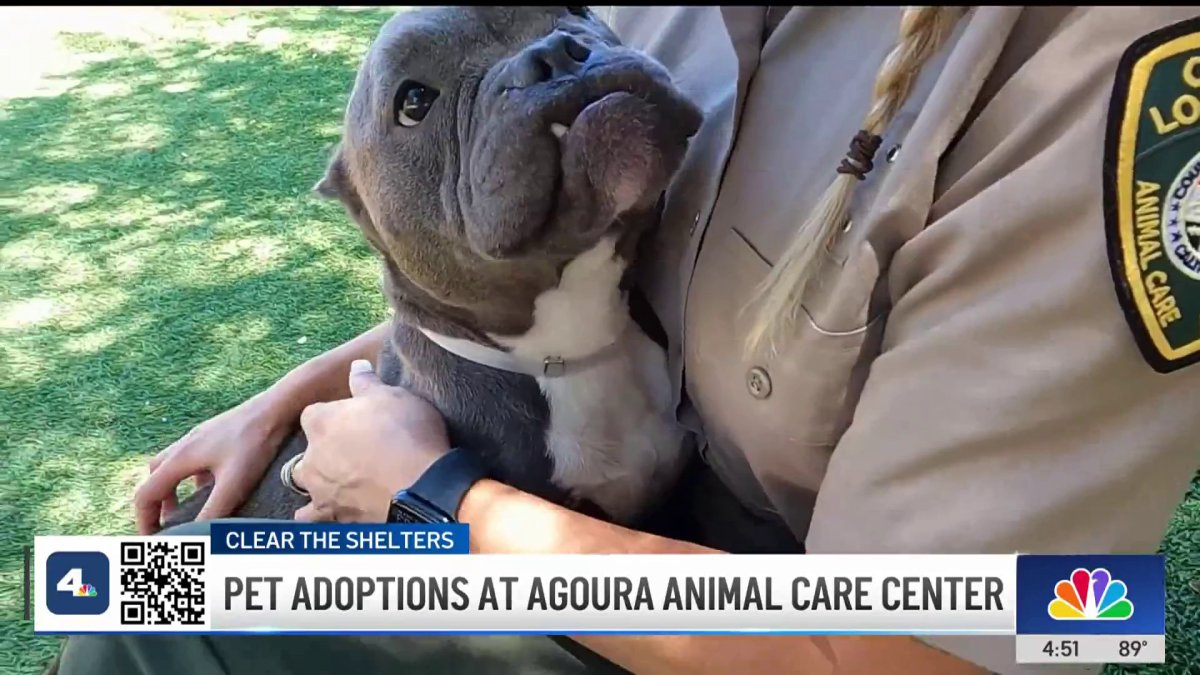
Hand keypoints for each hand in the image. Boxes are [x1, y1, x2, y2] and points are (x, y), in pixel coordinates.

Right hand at [134, 393, 290, 533]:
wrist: (276, 408)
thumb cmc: (255, 443)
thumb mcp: (234, 483)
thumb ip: (212, 511)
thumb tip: (194, 536)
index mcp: (180, 458)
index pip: (145, 494)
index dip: (144, 520)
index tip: (153, 539)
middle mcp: (183, 446)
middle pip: (154, 479)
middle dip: (155, 505)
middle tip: (166, 527)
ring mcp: (199, 438)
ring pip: (172, 467)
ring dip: (172, 491)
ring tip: (185, 512)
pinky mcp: (215, 435)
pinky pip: (192, 460)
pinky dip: (192, 478)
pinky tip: (213, 488)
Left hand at [292, 359, 450, 522]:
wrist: (421, 487)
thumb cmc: (407, 435)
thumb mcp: (392, 397)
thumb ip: (367, 382)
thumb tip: (356, 364)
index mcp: (321, 422)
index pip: (313, 413)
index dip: (333, 416)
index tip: (353, 419)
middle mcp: (311, 457)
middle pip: (306, 452)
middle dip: (322, 453)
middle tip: (352, 453)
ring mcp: (320, 491)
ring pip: (305, 487)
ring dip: (318, 485)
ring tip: (341, 485)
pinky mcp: (333, 518)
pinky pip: (314, 519)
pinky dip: (320, 517)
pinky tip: (333, 515)